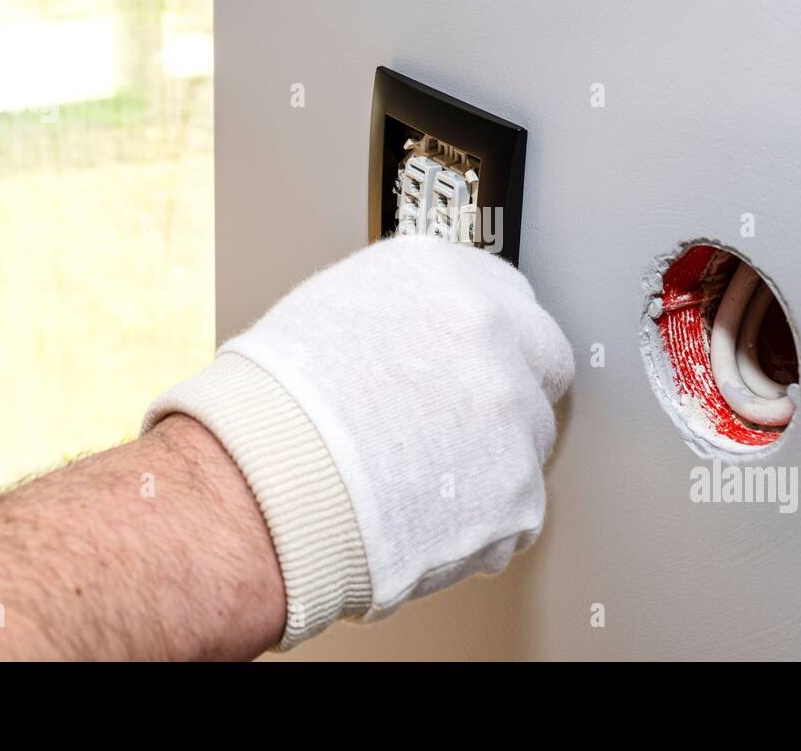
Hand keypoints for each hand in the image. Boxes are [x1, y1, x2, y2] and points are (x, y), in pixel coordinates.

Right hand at [144, 236, 573, 646]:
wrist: (259, 489)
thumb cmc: (274, 408)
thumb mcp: (336, 313)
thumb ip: (408, 315)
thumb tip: (428, 337)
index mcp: (445, 277)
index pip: (511, 300)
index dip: (494, 342)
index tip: (479, 366)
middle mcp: (492, 332)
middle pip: (541, 363)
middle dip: (510, 394)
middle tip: (460, 428)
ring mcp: (513, 413)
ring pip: (528, 441)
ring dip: (491, 462)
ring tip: (419, 482)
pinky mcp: (518, 492)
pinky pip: (515, 510)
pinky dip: (479, 524)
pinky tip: (424, 519)